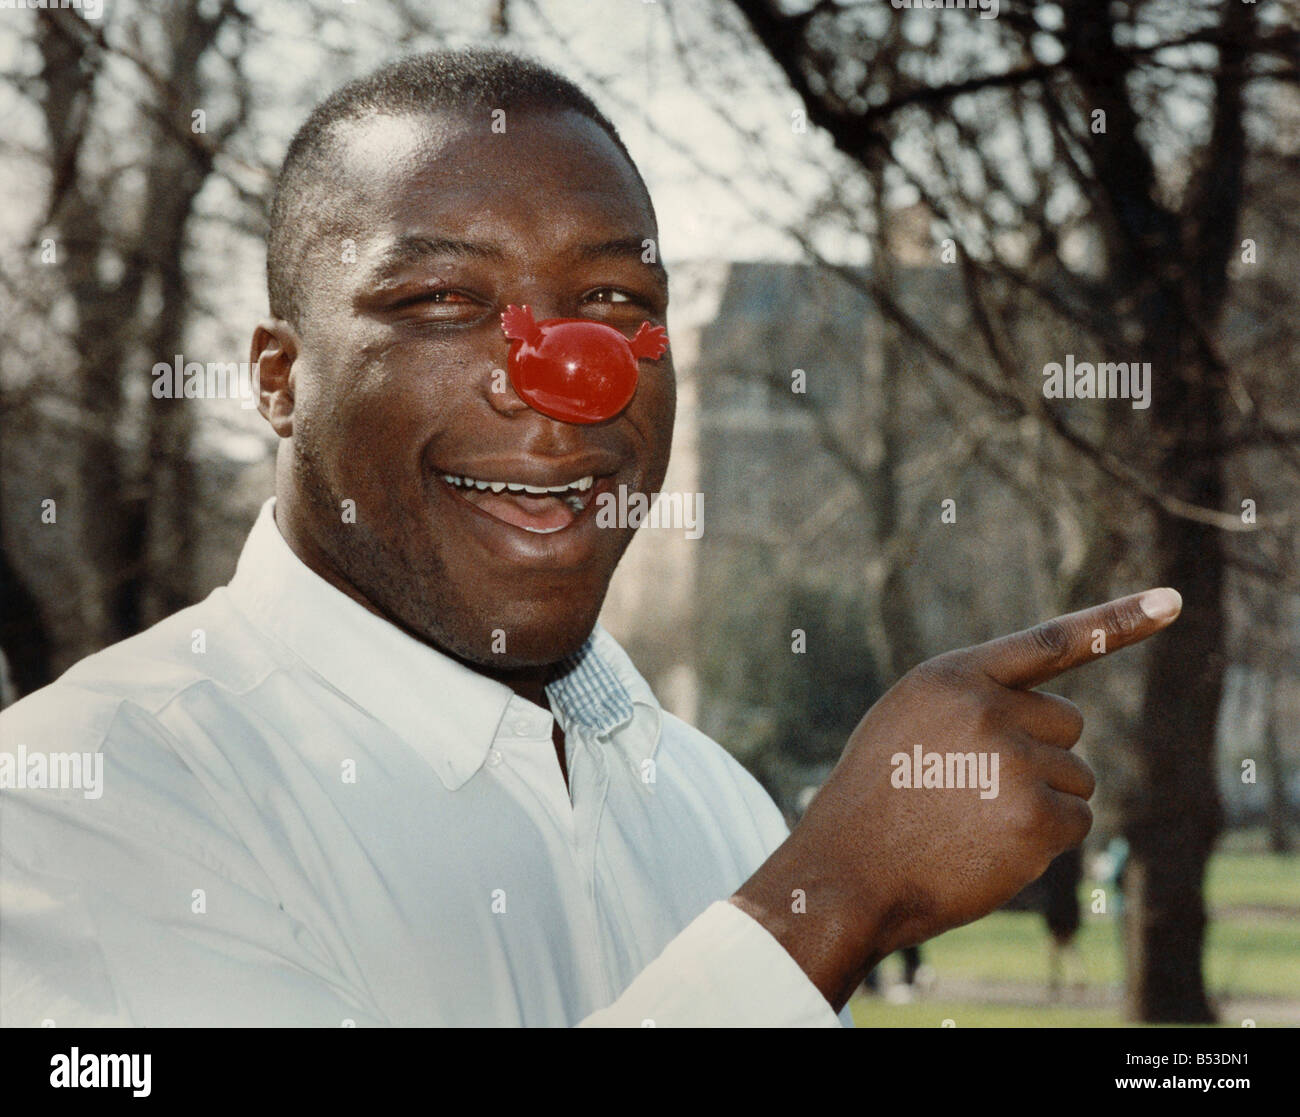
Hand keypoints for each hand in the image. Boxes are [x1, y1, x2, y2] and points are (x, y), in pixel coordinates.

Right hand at [731, 587, 1181, 1010]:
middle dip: (1040, 755)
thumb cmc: (877, 798)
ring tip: (972, 821)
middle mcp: (987, 708)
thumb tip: (1064, 717)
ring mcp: (1012, 761)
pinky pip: (1076, 822)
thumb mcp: (908, 723)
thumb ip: (974, 702)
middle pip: (1068, 724)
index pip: (1048, 642)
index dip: (1116, 620)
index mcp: (951, 676)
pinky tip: (991, 848)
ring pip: (1075, 777)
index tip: (1170, 600)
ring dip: (1040, 802)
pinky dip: (1045, 841)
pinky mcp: (1034, 817)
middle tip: (977, 789)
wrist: (847, 872)